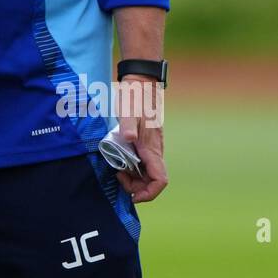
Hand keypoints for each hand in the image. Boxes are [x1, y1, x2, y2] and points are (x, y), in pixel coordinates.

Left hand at [116, 74, 167, 202]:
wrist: (142, 83)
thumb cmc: (135, 97)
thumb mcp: (128, 111)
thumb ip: (128, 125)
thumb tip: (128, 137)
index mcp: (152, 148)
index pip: (160, 180)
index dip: (149, 193)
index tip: (132, 194)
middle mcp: (155, 151)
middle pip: (152, 181)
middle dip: (136, 187)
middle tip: (118, 176)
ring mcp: (152, 147)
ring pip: (148, 173)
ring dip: (134, 178)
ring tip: (117, 169)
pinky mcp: (146, 143)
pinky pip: (143, 163)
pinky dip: (133, 168)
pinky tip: (120, 160)